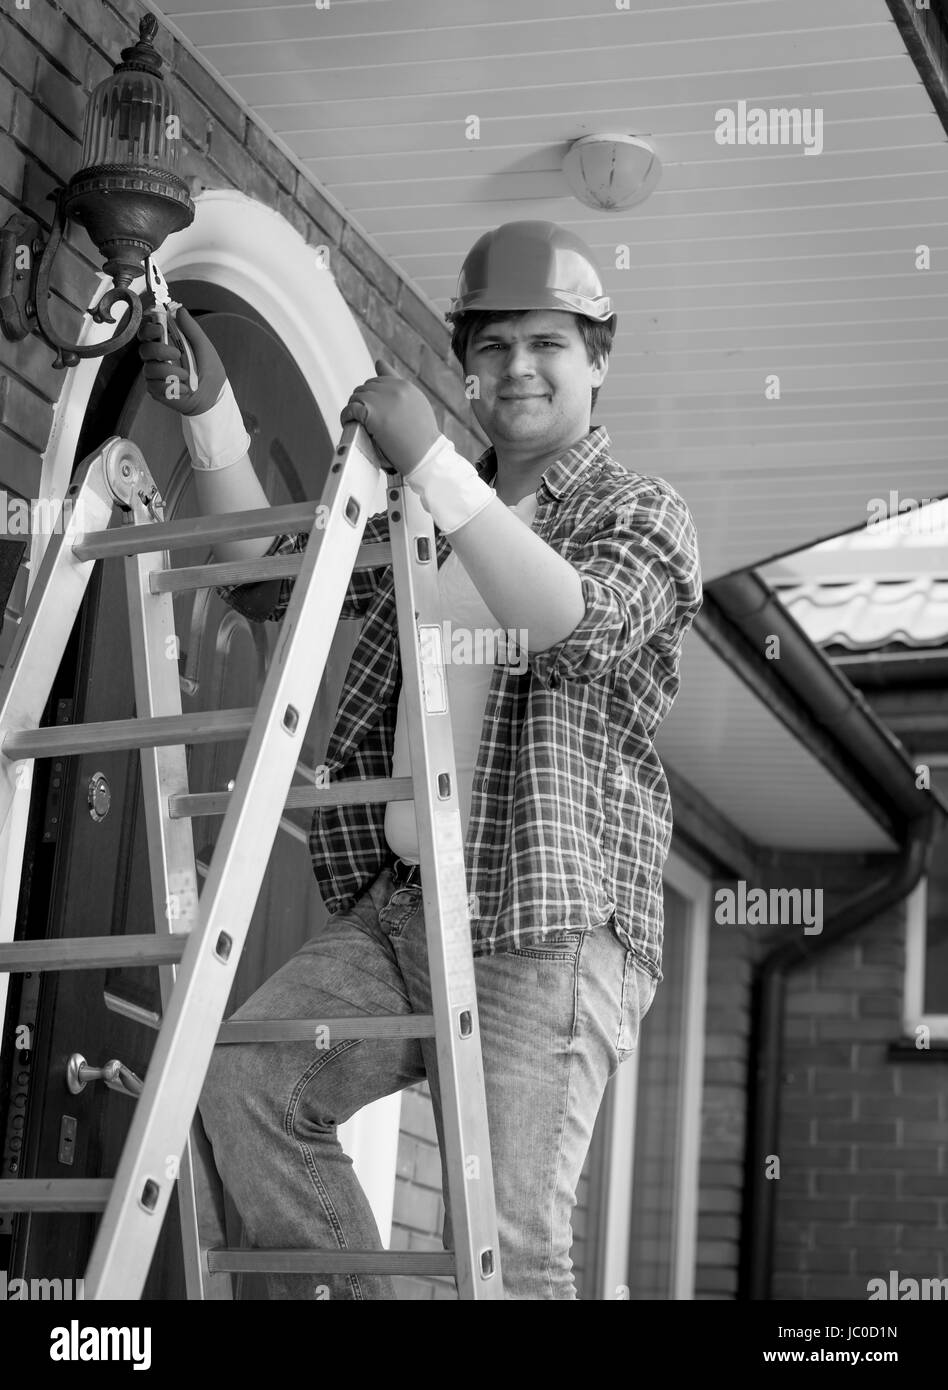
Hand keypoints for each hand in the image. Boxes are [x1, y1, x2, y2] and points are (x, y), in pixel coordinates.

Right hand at [137, 305, 226, 416]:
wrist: (214, 396)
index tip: (159, 328)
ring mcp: (155, 374)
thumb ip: (191, 329)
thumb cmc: (209, 370)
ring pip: (149, 368)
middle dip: (159, 350)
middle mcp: (157, 357)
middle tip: (176, 354)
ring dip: (169, 372)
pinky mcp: (156, 389)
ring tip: (186, 376)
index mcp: (166, 343)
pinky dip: (171, 387)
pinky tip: (184, 389)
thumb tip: (180, 310)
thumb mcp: (204, 346)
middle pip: (144, 348)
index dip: (148, 327)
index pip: (147, 331)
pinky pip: (155, 386)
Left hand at [341, 359, 440, 474]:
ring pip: (356, 397)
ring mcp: (382, 400)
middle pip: (365, 388)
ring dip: (354, 409)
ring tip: (357, 422)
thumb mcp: (416, 404)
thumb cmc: (421, 437)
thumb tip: (378, 362)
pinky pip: (350, 409)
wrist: (424, 456)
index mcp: (405, 385)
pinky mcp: (371, 413)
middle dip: (362, 402)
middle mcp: (394, 389)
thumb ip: (397, 386)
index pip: (378, 381)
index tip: (372, 410)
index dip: (372, 397)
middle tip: (363, 419)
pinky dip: (346, 417)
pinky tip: (349, 424)